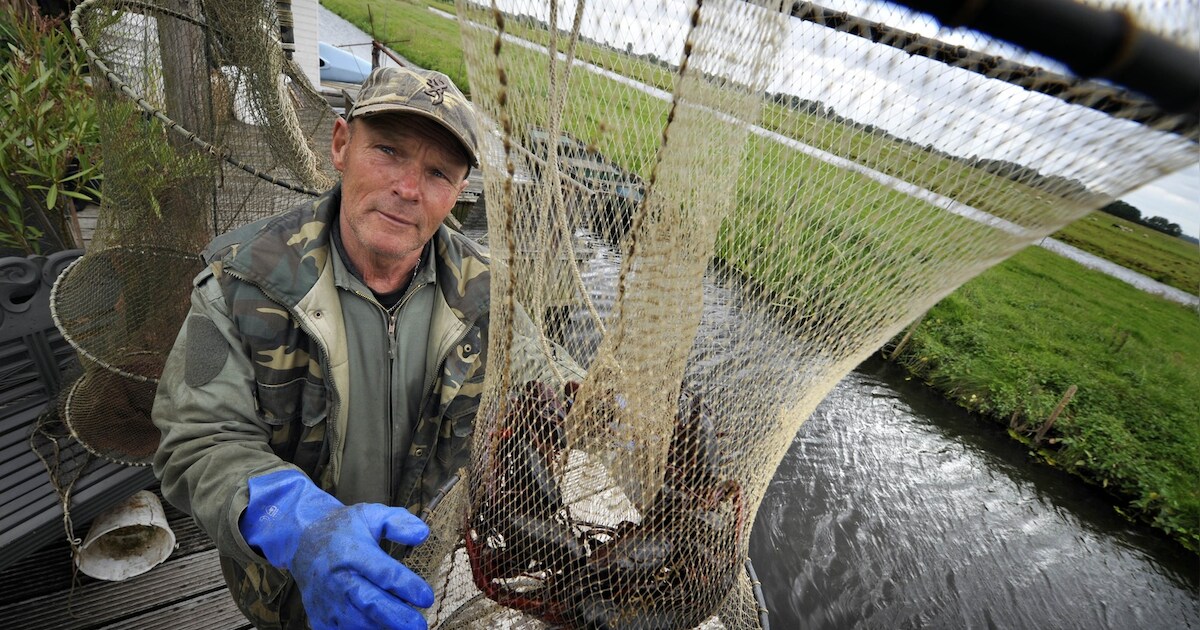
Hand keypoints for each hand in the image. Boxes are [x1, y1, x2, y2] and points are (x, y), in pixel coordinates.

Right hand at [242, 470, 434, 628]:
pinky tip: (385, 627)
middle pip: (370, 603)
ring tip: (407, 626)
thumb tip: (423, 534)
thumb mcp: (371, 515)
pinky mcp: (321, 619)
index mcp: (351, 552)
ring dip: (385, 627)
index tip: (427, 597)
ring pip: (359, 623)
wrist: (303, 542)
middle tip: (419, 625)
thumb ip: (398, 522)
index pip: (383, 572)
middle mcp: (337, 579)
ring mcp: (327, 602)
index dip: (406, 586)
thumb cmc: (345, 529)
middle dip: (397, 617)